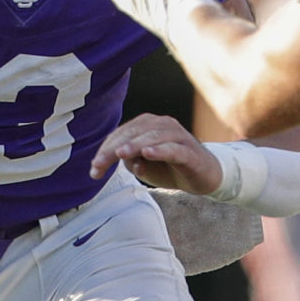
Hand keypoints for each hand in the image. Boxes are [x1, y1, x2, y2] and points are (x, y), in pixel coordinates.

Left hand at [90, 114, 223, 192]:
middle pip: (134, 133)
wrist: (205, 175)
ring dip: (134, 145)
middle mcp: (163, 125)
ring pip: (153, 137)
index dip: (105, 150)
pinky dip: (160, 150)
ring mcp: (179, 136)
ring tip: (120, 154)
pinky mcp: (191, 151)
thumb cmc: (171, 167)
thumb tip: (121, 158)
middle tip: (98, 165)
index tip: (94, 170)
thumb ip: (130, 160)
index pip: (122, 134)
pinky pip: (174, 149)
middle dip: (113, 149)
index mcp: (149, 126)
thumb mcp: (145, 166)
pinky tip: (147, 154)